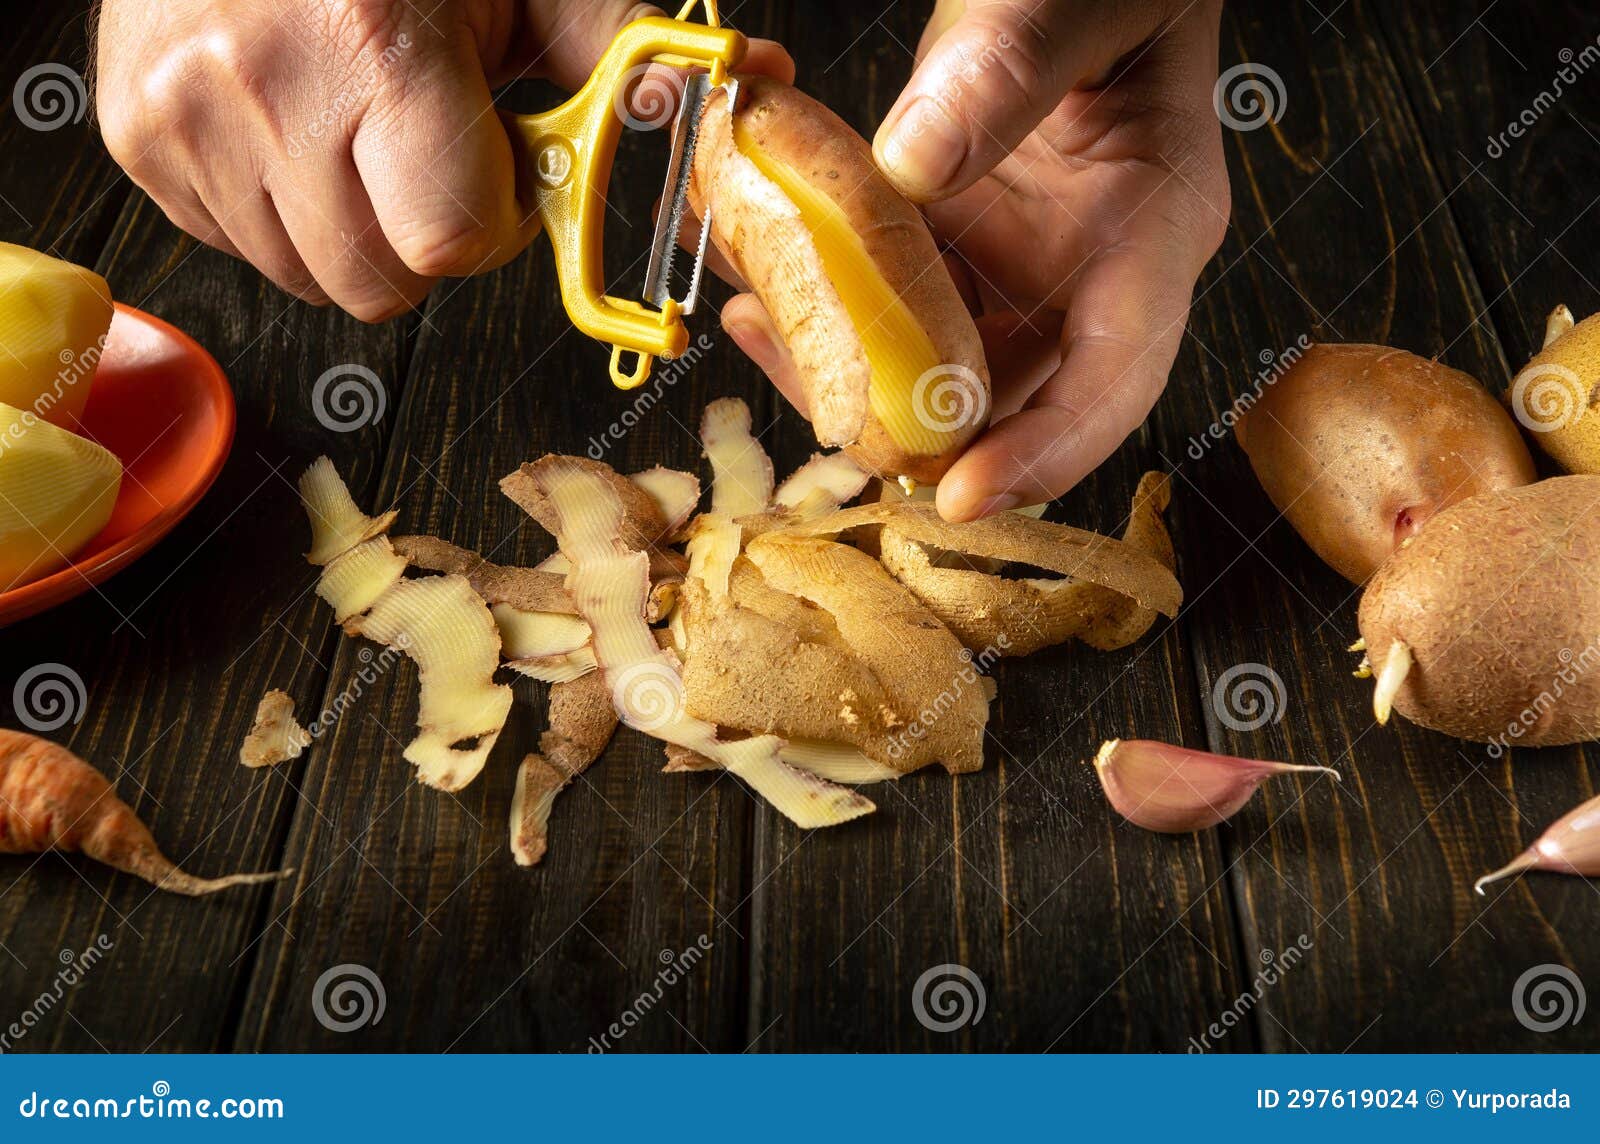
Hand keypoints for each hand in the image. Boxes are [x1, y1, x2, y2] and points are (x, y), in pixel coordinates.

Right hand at [94, 0, 792, 320]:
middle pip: (380, 285)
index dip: (490, 229)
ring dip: (355, 233)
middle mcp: (264, 90)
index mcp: (375, 47)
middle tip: (426, 155)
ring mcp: (186, 120)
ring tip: (358, 132)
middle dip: (427, 242)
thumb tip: (749, 86)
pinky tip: (296, 132)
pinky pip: (237, 244)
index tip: (493, 180)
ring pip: (309, 280)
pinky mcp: (139, 139)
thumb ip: (624, 52)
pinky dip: (282, 211)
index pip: (452, 243)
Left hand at [723, 0, 1228, 519]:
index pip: (1114, 377)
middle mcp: (1081, 273)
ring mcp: (1009, 268)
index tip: (960, 496)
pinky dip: (821, 306)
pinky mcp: (949, 247)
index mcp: (1151, 227)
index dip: (1043, 453)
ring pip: (929, 368)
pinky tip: (759, 275)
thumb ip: (1011, 62)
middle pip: (1007, 403)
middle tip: (822, 410)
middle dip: (913, 428)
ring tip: (764, 322)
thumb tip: (918, 162)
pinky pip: (883, 307)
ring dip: (845, 369)